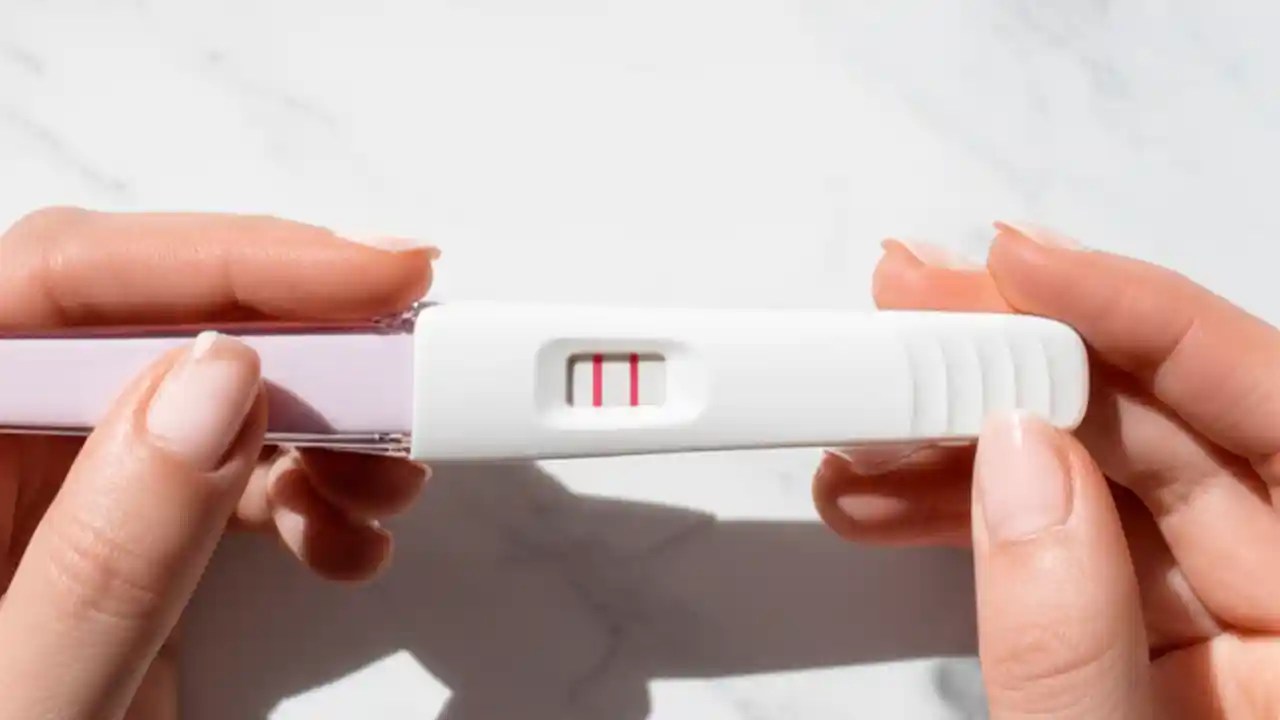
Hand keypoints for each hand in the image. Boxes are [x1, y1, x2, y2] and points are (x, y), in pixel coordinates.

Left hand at [0, 208, 435, 718]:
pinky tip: (344, 534)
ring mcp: (54, 480)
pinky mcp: (118, 524)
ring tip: (391, 481)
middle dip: (302, 338)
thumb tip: (215, 384)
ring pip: (206, 383)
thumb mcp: (30, 706)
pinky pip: (225, 459)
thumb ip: (108, 552)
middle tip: (415, 368)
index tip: (370, 276)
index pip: (61, 285)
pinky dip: (307, 484)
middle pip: (150, 317)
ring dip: (323, 418)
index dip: (226, 258)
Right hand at [814, 223, 1279, 717]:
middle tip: (903, 327)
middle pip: (1166, 421)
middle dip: (1013, 365)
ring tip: (861, 427)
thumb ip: (1065, 638)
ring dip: (967, 440)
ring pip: (1103, 474)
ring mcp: (1238, 616)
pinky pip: (1073, 538)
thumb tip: (1013, 464)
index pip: (1263, 399)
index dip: (1136, 310)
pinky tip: (891, 493)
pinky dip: (975, 511)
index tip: (1014, 266)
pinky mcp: (1167, 637)